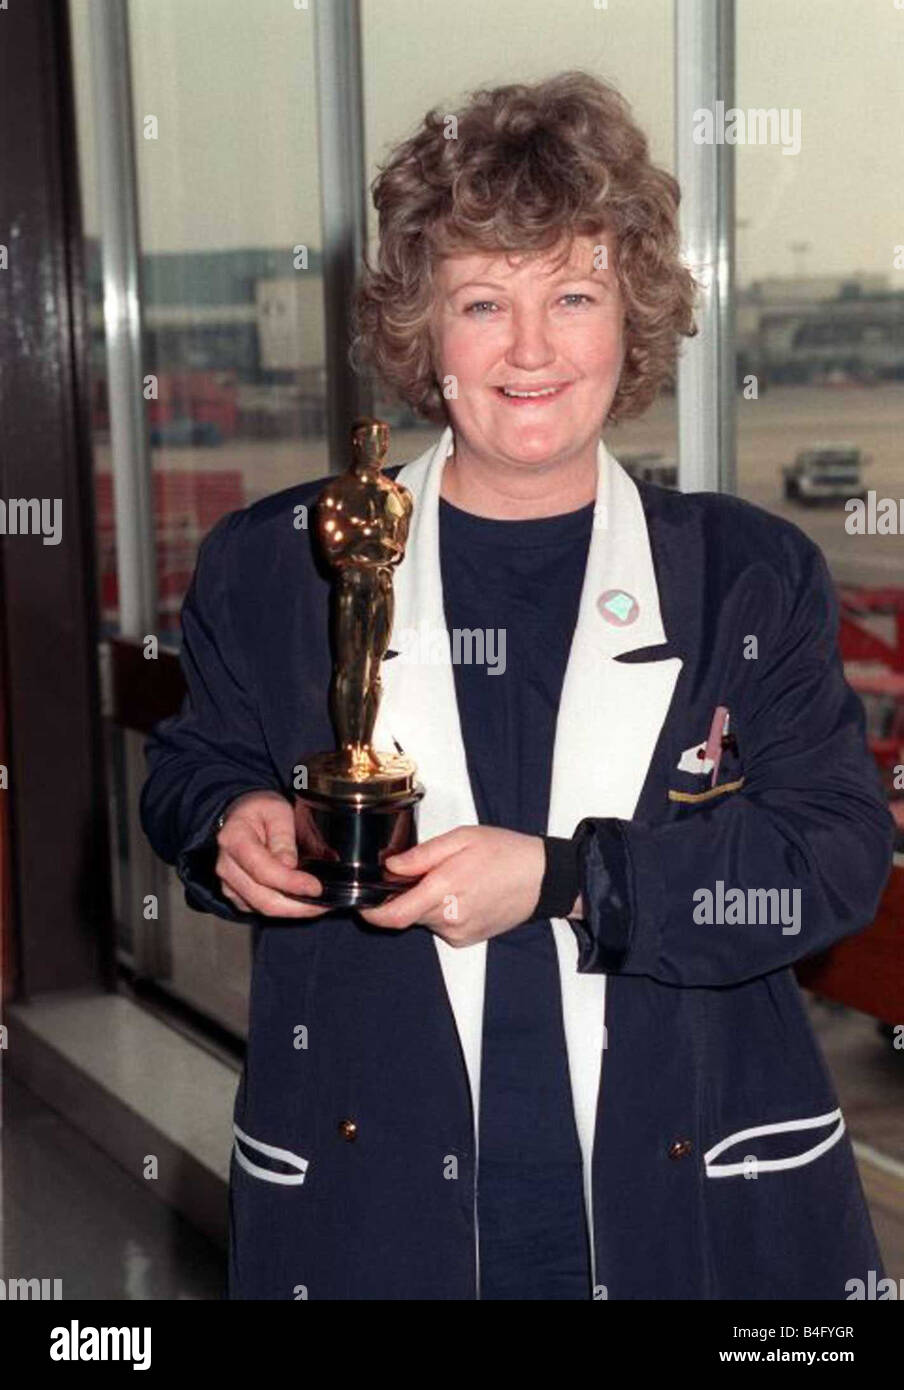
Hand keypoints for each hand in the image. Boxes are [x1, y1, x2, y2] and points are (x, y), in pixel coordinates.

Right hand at [215, 790, 328, 918]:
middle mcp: (226, 866)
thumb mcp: (278, 810)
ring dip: (294, 910)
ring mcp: (228, 883)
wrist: (243, 815)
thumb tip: (289, 865)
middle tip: (325, 903)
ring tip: (319, 903)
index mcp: (234, 839)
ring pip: (263, 908)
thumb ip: (283, 837)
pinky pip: (260, 909)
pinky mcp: (235, 894)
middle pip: (263, 899)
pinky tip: (302, 900)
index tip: (317, 887)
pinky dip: (284, 909)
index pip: (264, 871)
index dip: (292, 883)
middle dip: (298, 907)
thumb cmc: (262, 810)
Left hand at [358, 826, 545, 945]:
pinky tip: (461, 893)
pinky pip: (440, 926)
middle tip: (419, 872)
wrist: (543, 878)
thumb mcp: (461, 839)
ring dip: (424, 902)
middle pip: (405, 916)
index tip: (362, 901)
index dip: (371, 911)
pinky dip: (441, 911)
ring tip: (449, 878)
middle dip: (403, 896)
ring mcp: (459, 932)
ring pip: (423, 920)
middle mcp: (449, 918)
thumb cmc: (505, 853)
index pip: (393, 915)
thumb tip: (391, 867)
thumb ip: (422, 855)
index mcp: (444, 890)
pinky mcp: (467, 939)